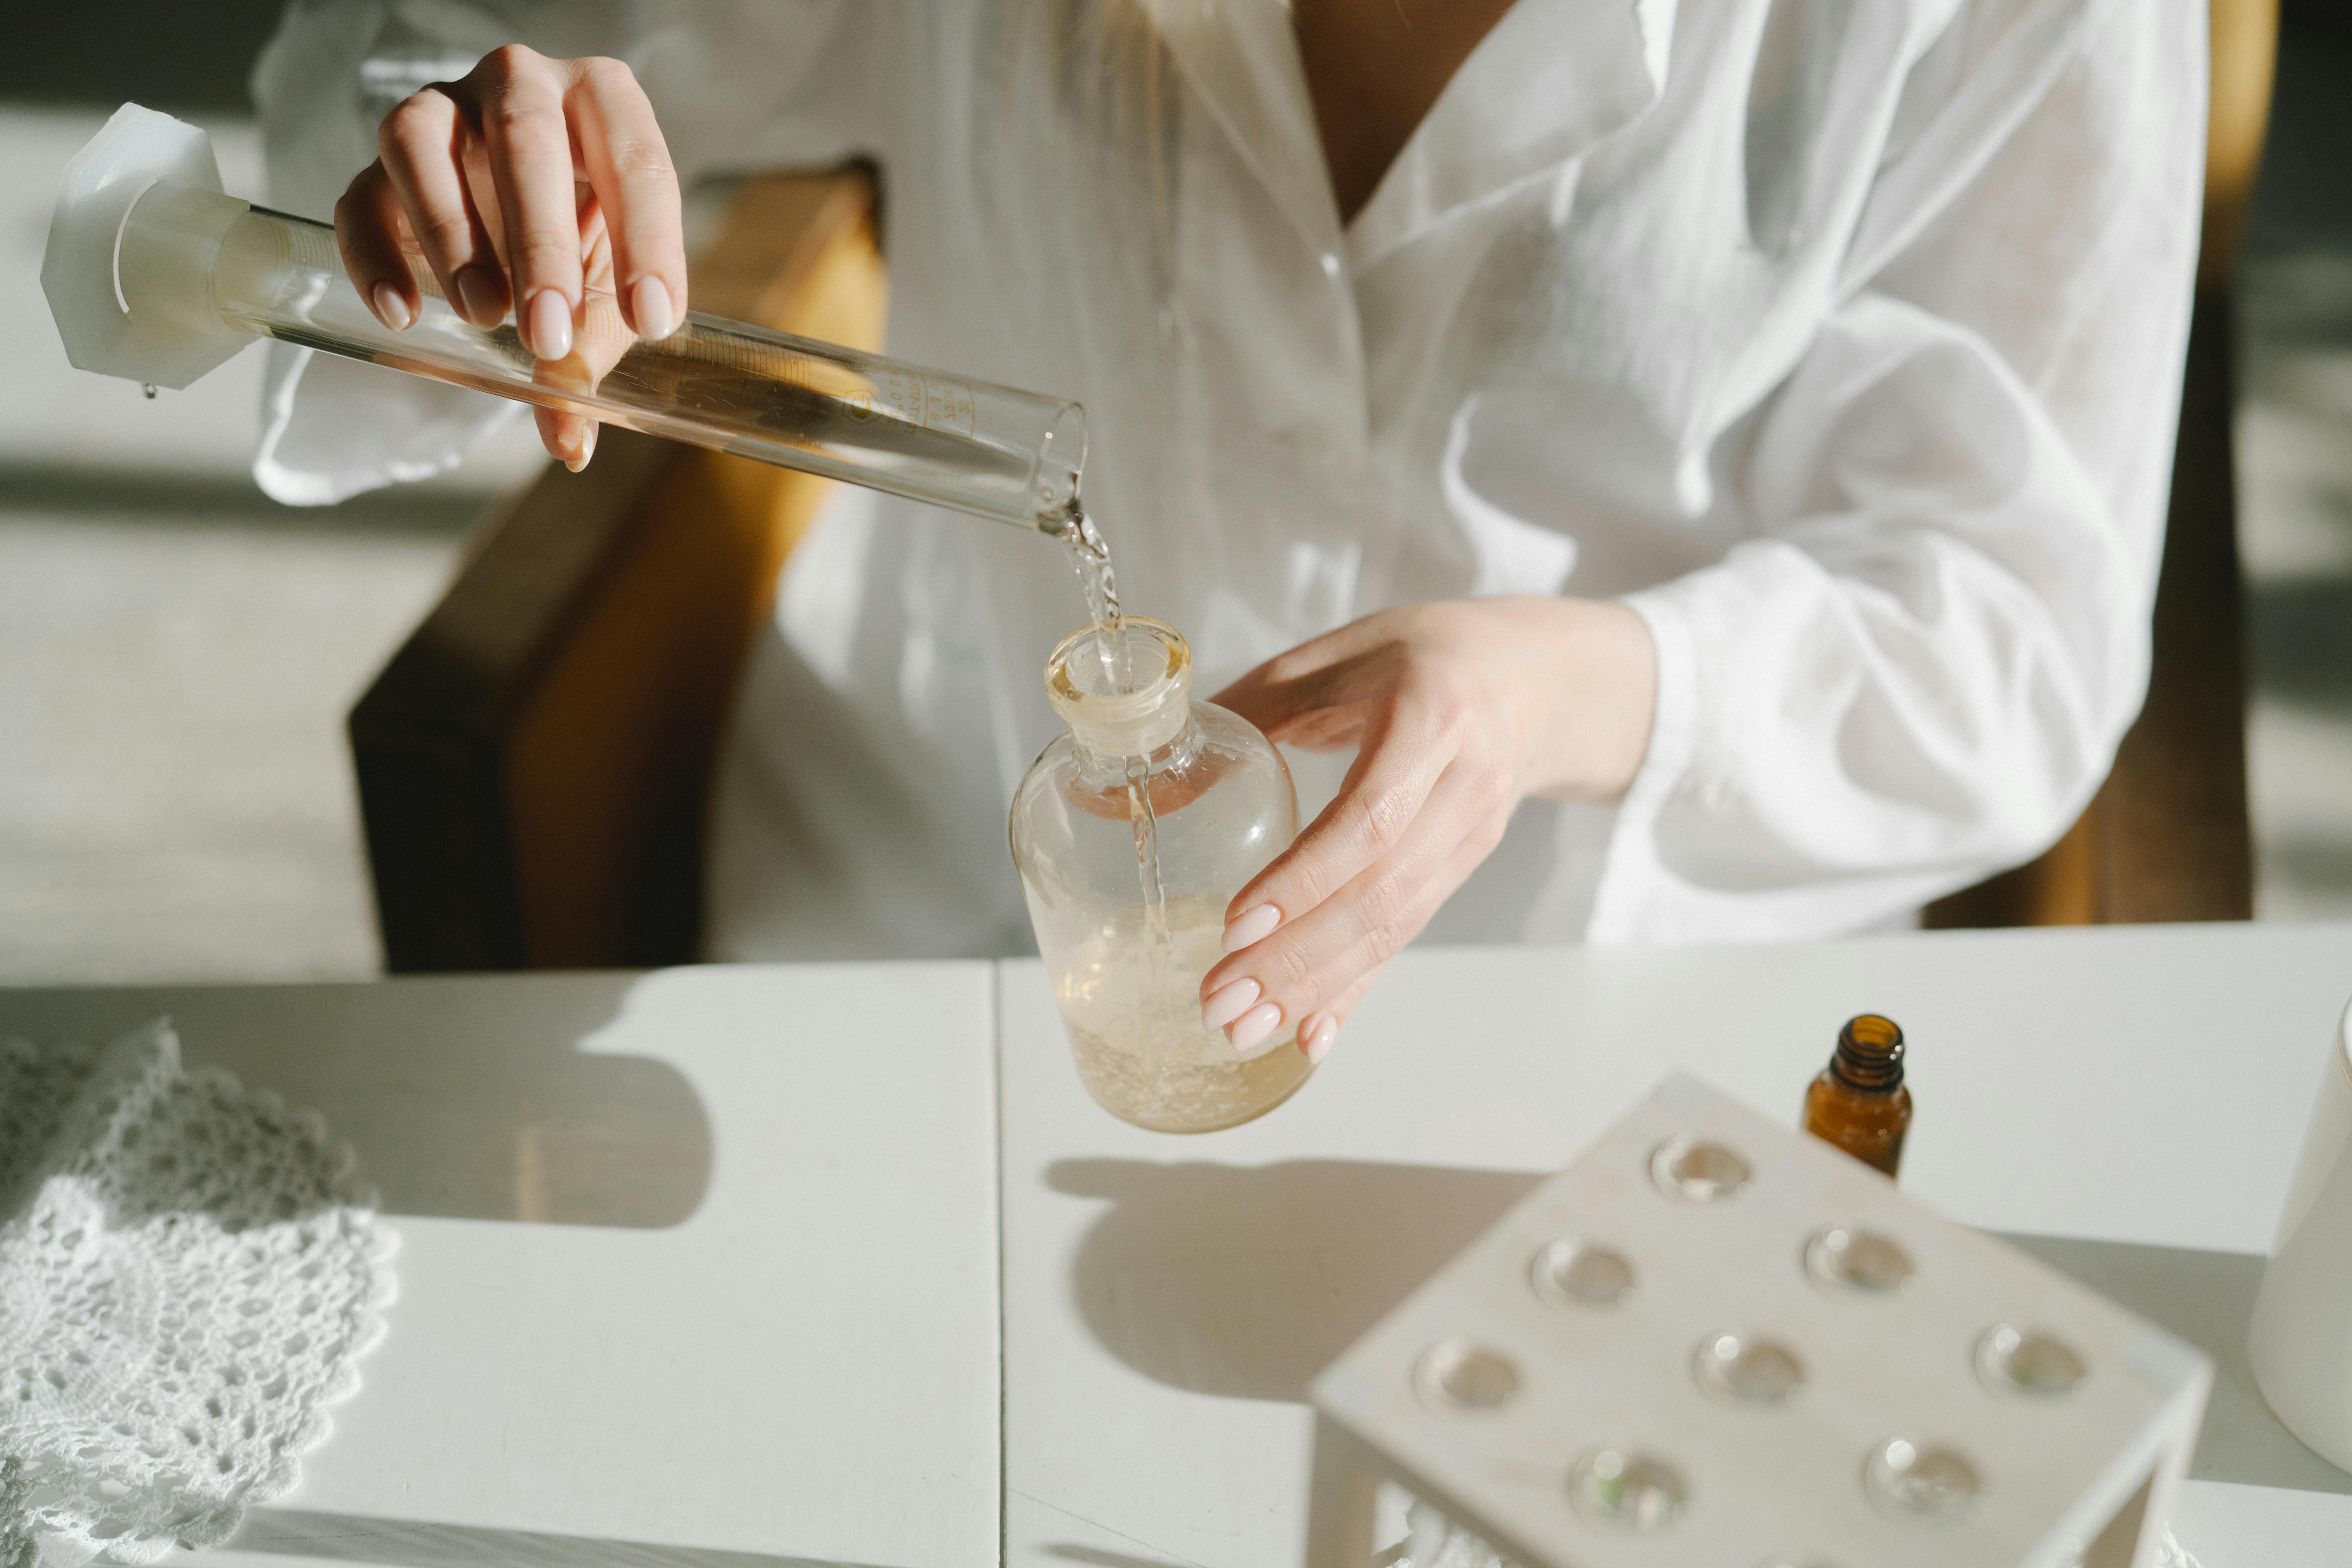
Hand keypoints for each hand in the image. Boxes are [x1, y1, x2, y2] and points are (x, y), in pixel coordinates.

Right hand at [333, 45, 687, 468]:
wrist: (505, 203)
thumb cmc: (576, 236)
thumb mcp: (602, 288)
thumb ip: (593, 355)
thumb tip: (569, 443)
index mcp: (603, 102)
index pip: (635, 161)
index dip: (649, 243)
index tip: (652, 322)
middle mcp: (521, 85)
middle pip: (524, 136)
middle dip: (539, 242)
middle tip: (548, 335)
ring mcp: (441, 110)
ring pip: (423, 143)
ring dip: (452, 233)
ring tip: (483, 317)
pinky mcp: (377, 160)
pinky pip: (360, 195)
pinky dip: (374, 254)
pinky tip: (402, 313)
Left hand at [1197, 597, 1656, 1062]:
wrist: (1533, 678)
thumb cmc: (1422, 653)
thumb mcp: (1341, 653)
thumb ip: (1257, 702)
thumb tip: (1163, 759)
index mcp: (1432, 715)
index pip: (1370, 817)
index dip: (1304, 878)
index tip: (1237, 926)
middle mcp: (1465, 784)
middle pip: (1380, 891)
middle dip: (1296, 959)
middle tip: (1219, 1005)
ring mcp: (1472, 835)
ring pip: (1395, 926)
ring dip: (1317, 989)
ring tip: (1243, 1033)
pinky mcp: (1464, 868)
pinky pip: (1407, 936)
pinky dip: (1357, 989)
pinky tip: (1310, 1037)